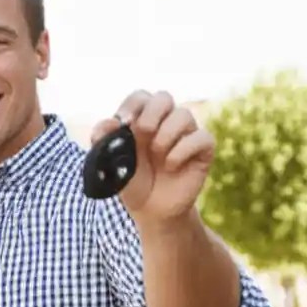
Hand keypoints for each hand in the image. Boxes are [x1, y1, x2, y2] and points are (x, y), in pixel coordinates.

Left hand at [91, 90, 213, 225]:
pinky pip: (202, 137)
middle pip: (164, 97)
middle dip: (151, 113)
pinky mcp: (203, 149)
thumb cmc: (131, 181)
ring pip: (184, 114)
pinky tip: (171, 166)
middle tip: (143, 134)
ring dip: (166, 135)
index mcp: (141, 120)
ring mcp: (186, 134)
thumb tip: (109, 123)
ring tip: (157, 155)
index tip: (123, 122)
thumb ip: (104, 141)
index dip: (132, 105)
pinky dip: (183, 150)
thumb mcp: (111, 164)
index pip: (140, 97)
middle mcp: (165, 122)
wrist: (150, 209)